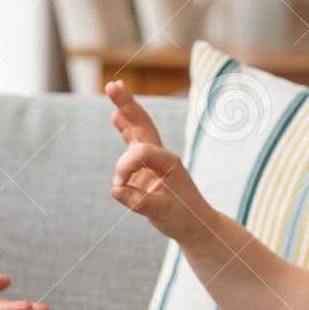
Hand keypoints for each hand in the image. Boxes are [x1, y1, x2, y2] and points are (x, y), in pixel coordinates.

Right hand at [106, 80, 215, 244]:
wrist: (195, 224)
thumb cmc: (183, 218)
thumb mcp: (161, 214)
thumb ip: (138, 202)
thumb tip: (115, 190)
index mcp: (168, 163)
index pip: (139, 153)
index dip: (124, 167)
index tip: (118, 186)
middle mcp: (161, 156)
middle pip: (142, 124)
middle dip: (128, 104)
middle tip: (113, 85)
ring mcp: (154, 160)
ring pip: (138, 129)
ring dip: (126, 109)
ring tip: (114, 88)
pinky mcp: (146, 167)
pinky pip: (133, 143)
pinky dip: (125, 129)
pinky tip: (116, 116)